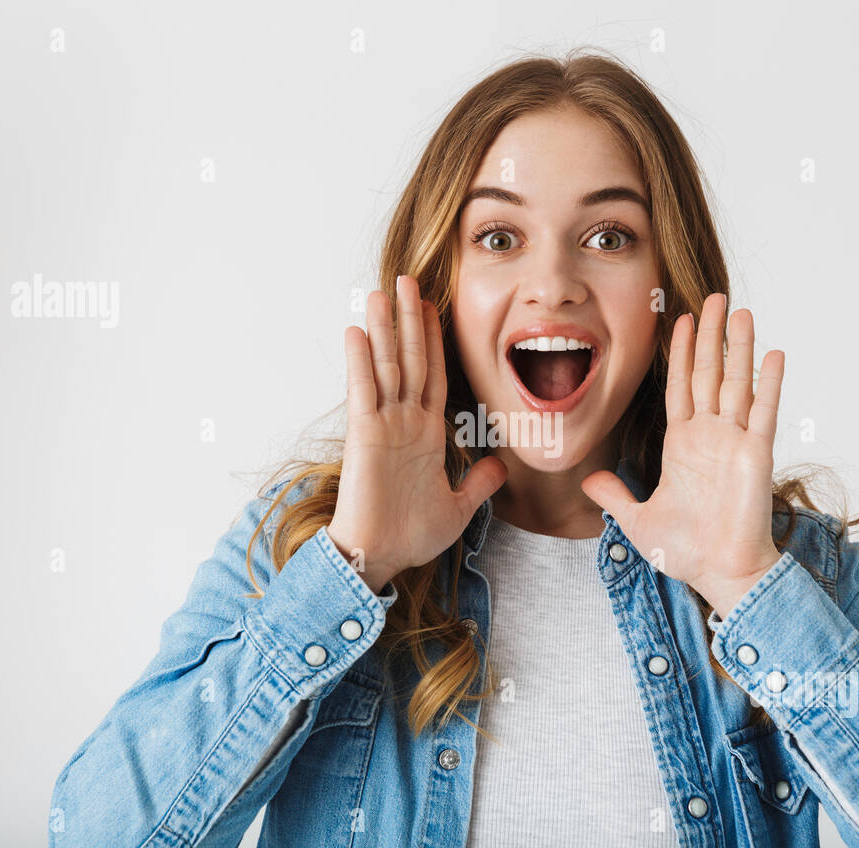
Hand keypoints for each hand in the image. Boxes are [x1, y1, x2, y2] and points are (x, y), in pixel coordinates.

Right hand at [326, 275, 506, 592]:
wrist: (380, 558)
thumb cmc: (410, 535)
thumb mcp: (459, 506)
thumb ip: (478, 483)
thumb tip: (500, 466)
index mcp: (426, 433)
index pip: (434, 375)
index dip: (435, 340)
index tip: (434, 307)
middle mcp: (404, 421)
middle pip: (411, 359)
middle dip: (410, 319)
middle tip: (407, 279)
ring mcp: (383, 425)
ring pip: (387, 366)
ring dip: (385, 327)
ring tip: (381, 290)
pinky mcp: (364, 436)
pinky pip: (364, 392)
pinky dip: (361, 362)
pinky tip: (358, 332)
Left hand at [581, 294, 784, 614]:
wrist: (720, 574)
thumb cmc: (686, 551)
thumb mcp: (637, 520)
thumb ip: (615, 496)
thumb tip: (588, 481)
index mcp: (682, 445)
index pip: (680, 386)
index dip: (681, 353)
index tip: (681, 320)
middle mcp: (710, 436)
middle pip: (709, 373)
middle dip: (710, 335)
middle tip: (715, 297)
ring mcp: (735, 442)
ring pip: (736, 382)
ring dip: (739, 347)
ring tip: (740, 310)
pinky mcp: (756, 454)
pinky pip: (764, 411)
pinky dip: (769, 383)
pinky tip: (772, 353)